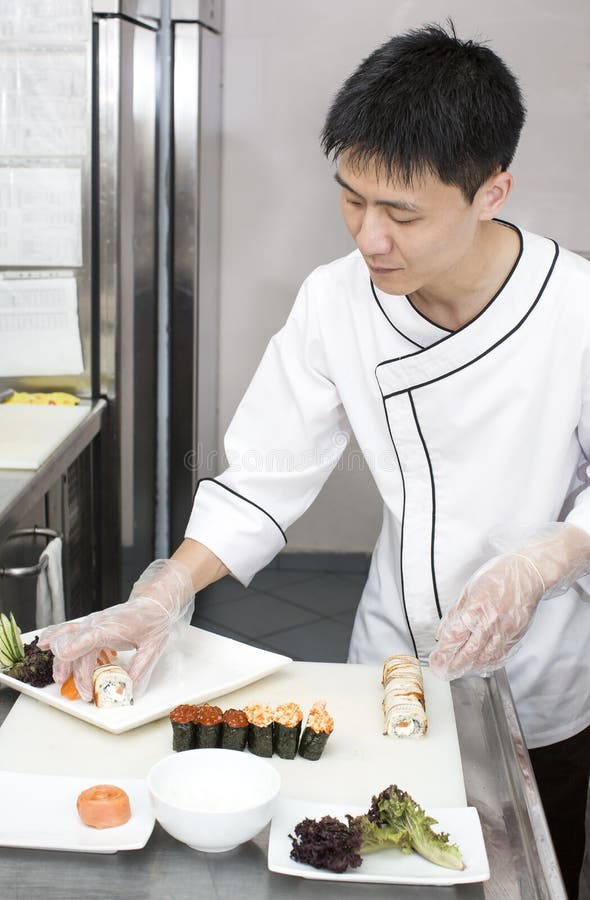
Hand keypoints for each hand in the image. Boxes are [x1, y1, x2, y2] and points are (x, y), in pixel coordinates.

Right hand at [38, 559, 194, 700]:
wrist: (153, 603)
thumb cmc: (153, 621)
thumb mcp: (152, 647)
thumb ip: (140, 668)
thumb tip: (128, 687)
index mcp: (112, 627)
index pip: (89, 637)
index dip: (75, 646)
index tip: (63, 655)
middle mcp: (98, 624)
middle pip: (74, 644)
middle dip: (71, 668)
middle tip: (81, 691)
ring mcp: (92, 624)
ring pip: (68, 639)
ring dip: (61, 659)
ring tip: (60, 678)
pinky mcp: (92, 626)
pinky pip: (70, 633)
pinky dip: (55, 638)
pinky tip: (45, 645)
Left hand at [429, 523, 589, 679]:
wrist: (529, 574)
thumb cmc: (500, 576)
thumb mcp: (469, 589)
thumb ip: (455, 613)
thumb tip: (443, 632)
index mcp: (475, 609)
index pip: (454, 638)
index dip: (443, 653)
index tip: (435, 661)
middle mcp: (490, 624)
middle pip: (468, 653)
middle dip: (453, 666)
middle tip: (443, 673)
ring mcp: (505, 632)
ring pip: (485, 658)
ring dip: (470, 668)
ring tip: (458, 671)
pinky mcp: (516, 636)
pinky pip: (500, 655)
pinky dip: (489, 663)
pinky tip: (480, 665)